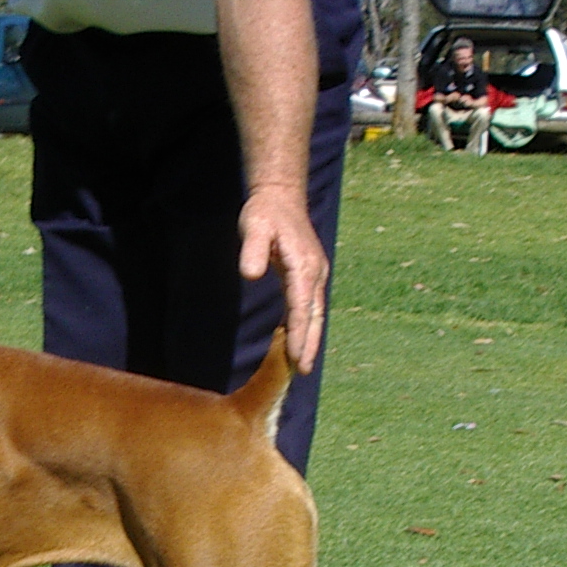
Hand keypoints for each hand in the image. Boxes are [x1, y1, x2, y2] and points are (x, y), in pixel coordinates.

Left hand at [238, 182, 329, 373]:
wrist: (280, 196)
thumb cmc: (265, 212)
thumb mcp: (254, 225)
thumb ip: (253, 250)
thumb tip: (251, 274)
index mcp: (304, 266)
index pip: (302, 307)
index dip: (298, 334)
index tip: (295, 357)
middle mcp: (315, 273)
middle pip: (314, 315)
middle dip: (309, 344)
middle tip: (302, 371)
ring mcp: (315, 274)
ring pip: (314, 312)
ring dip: (309, 337)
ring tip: (302, 364)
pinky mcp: (309, 274)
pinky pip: (309, 305)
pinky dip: (305, 324)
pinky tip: (295, 339)